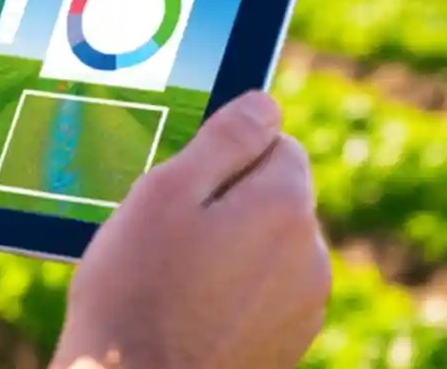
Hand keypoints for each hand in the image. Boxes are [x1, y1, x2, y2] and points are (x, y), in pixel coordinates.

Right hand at [52, 91, 330, 368]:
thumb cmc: (136, 291)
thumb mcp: (164, 193)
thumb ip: (223, 140)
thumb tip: (265, 103)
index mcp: (285, 204)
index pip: (274, 140)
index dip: (222, 152)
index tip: (180, 180)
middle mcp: (310, 254)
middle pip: (272, 195)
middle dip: (227, 200)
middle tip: (164, 230)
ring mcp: (302, 306)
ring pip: (266, 246)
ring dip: (229, 247)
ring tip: (168, 277)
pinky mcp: (286, 345)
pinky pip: (261, 293)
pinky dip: (230, 292)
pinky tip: (184, 311)